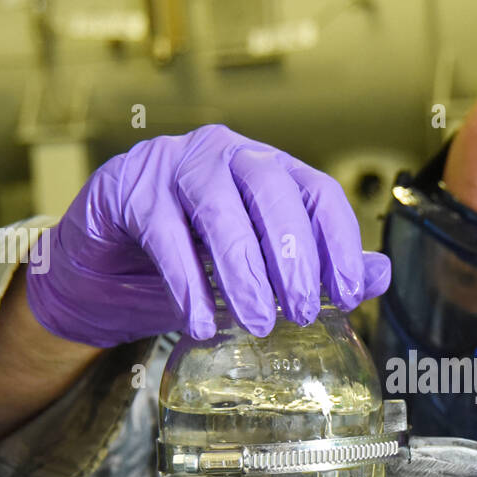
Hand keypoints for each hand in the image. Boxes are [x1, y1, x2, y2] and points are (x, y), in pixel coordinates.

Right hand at [26, 123, 390, 345]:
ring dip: (245, 270)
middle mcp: (224, 154)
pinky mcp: (128, 188)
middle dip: (295, 254)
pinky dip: (188, 283)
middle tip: (305, 311)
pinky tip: (201, 323)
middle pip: (272, 189)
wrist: (98, 268)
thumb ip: (315, 267)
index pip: (316, 191)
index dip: (338, 241)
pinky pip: (165, 234)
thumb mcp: (254, 268)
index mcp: (265, 168)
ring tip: (260, 322)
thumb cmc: (183, 260)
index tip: (350, 294)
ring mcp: (173, 164)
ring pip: (220, 207)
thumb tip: (379, 275)